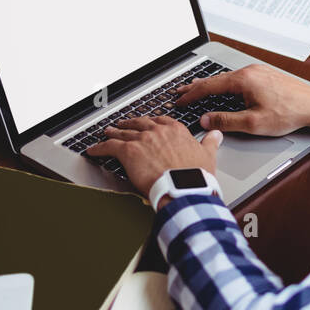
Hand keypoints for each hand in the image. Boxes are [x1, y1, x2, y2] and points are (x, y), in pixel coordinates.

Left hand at [85, 116, 222, 199]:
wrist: (183, 187)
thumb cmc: (195, 176)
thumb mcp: (208, 155)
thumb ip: (210, 142)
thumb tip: (216, 134)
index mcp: (176, 131)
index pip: (161, 121)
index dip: (153, 123)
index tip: (150, 124)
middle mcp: (158, 131)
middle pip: (140, 124)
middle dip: (130, 125)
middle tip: (124, 125)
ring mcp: (142, 140)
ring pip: (123, 133)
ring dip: (114, 133)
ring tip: (107, 133)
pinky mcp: (128, 151)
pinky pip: (109, 147)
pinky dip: (99, 148)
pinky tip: (93, 150)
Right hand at [173, 63, 309, 136]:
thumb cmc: (289, 113)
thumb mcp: (253, 122)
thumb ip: (226, 121)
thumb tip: (206, 120)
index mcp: (243, 79)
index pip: (208, 86)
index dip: (191, 95)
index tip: (179, 100)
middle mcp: (249, 71)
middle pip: (215, 79)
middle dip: (196, 87)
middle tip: (179, 91)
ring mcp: (257, 72)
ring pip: (226, 78)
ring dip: (210, 85)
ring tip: (196, 90)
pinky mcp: (264, 76)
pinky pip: (237, 79)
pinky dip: (224, 84)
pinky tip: (222, 89)